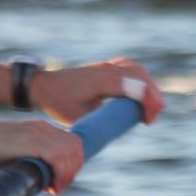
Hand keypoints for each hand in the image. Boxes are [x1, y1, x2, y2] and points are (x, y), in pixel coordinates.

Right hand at [0, 120, 83, 192]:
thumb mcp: (15, 154)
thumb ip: (32, 160)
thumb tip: (45, 179)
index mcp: (41, 128)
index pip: (72, 142)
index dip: (72, 162)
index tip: (62, 179)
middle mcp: (43, 127)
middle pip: (76, 146)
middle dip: (73, 168)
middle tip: (59, 186)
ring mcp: (38, 133)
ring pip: (70, 152)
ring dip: (67, 174)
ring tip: (55, 188)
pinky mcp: (31, 141)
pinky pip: (58, 157)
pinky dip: (60, 174)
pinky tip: (51, 186)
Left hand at [32, 59, 165, 125]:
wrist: (42, 85)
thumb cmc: (57, 103)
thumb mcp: (79, 117)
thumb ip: (100, 121)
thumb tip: (119, 130)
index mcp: (101, 81)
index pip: (136, 87)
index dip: (149, 103)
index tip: (148, 120)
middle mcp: (107, 69)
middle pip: (142, 77)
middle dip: (153, 97)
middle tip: (151, 117)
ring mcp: (106, 65)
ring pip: (138, 70)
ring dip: (149, 86)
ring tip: (151, 106)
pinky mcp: (106, 66)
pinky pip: (131, 67)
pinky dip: (141, 78)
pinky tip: (141, 92)